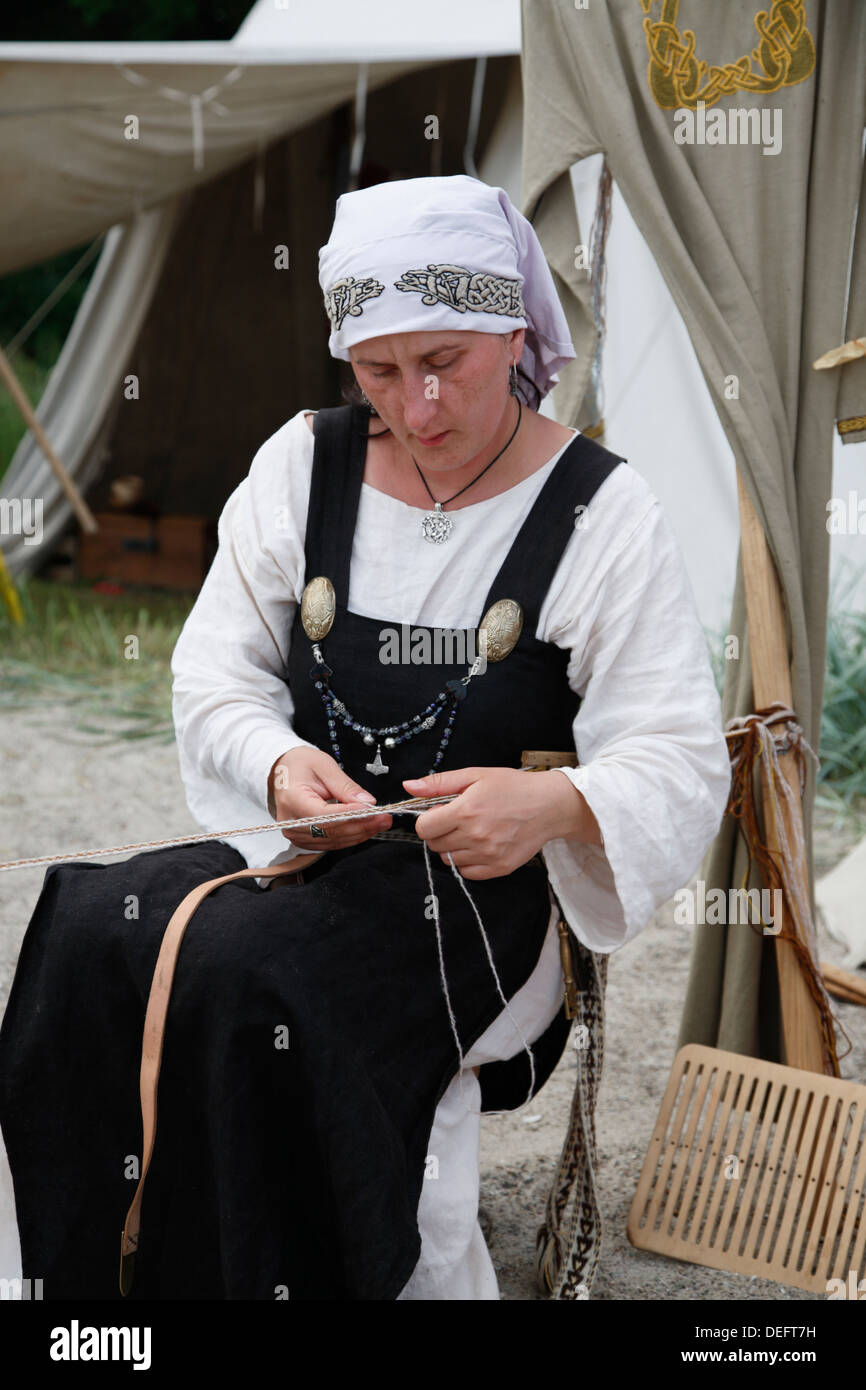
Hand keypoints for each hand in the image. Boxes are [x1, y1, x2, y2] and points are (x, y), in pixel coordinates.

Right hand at [268, 746, 391, 850]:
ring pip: (332, 841)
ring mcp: (295, 833)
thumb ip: (346, 787)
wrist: (284, 771)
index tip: (372, 811)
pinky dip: (350, 837)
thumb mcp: (325, 766)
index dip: (350, 816)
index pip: (323, 814)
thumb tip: (368, 803)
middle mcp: (290, 821)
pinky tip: (365, 828)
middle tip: (384, 818)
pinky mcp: (303, 839)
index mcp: (291, 799)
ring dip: (359, 834)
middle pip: (330, 831)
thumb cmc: (302, 765)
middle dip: (361, 826)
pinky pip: (329, 843)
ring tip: (380, 822)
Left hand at [403, 765, 596, 879]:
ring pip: (449, 860)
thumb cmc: (513, 787)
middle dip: (440, 832)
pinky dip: (467, 861)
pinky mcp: (499, 868)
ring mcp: (487, 855)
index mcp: (465, 811)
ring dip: (454, 847)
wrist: (549, 806)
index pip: (424, 829)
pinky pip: (466, 872)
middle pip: (434, 845)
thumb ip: (439, 783)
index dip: (428, 820)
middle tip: (459, 820)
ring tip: (472, 831)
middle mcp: (475, 836)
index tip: (440, 813)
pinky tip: (480, 845)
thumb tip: (408, 786)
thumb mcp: (475, 775)